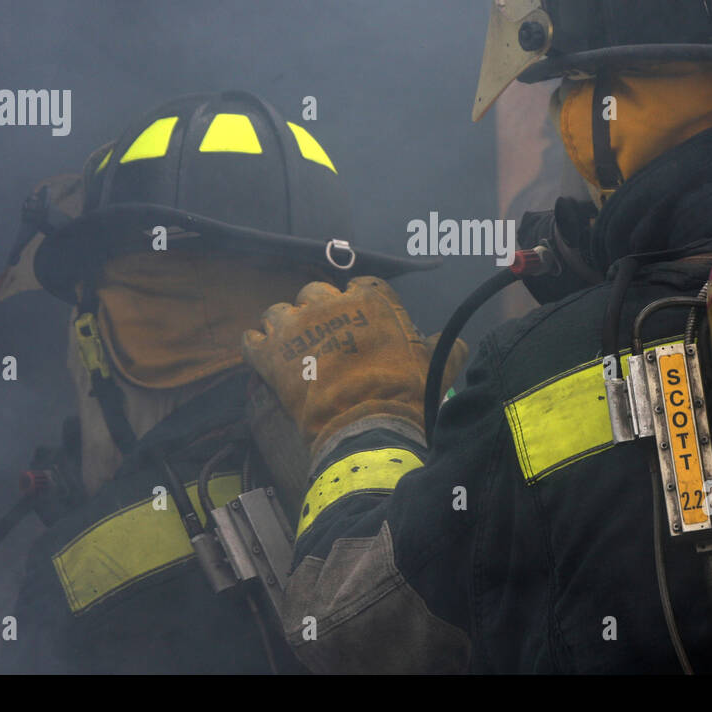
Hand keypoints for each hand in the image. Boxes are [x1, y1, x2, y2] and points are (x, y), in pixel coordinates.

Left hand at [243, 277, 465, 459]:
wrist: (367, 425)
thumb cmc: (405, 394)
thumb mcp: (437, 367)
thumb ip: (447, 348)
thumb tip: (460, 344)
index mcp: (371, 299)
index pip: (361, 285)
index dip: (359, 303)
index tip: (359, 321)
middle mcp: (330, 302)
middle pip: (315, 292)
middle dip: (318, 310)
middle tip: (324, 337)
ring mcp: (296, 325)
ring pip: (279, 311)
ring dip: (284, 326)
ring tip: (292, 348)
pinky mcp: (270, 353)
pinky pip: (251, 340)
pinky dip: (257, 348)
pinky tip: (264, 358)